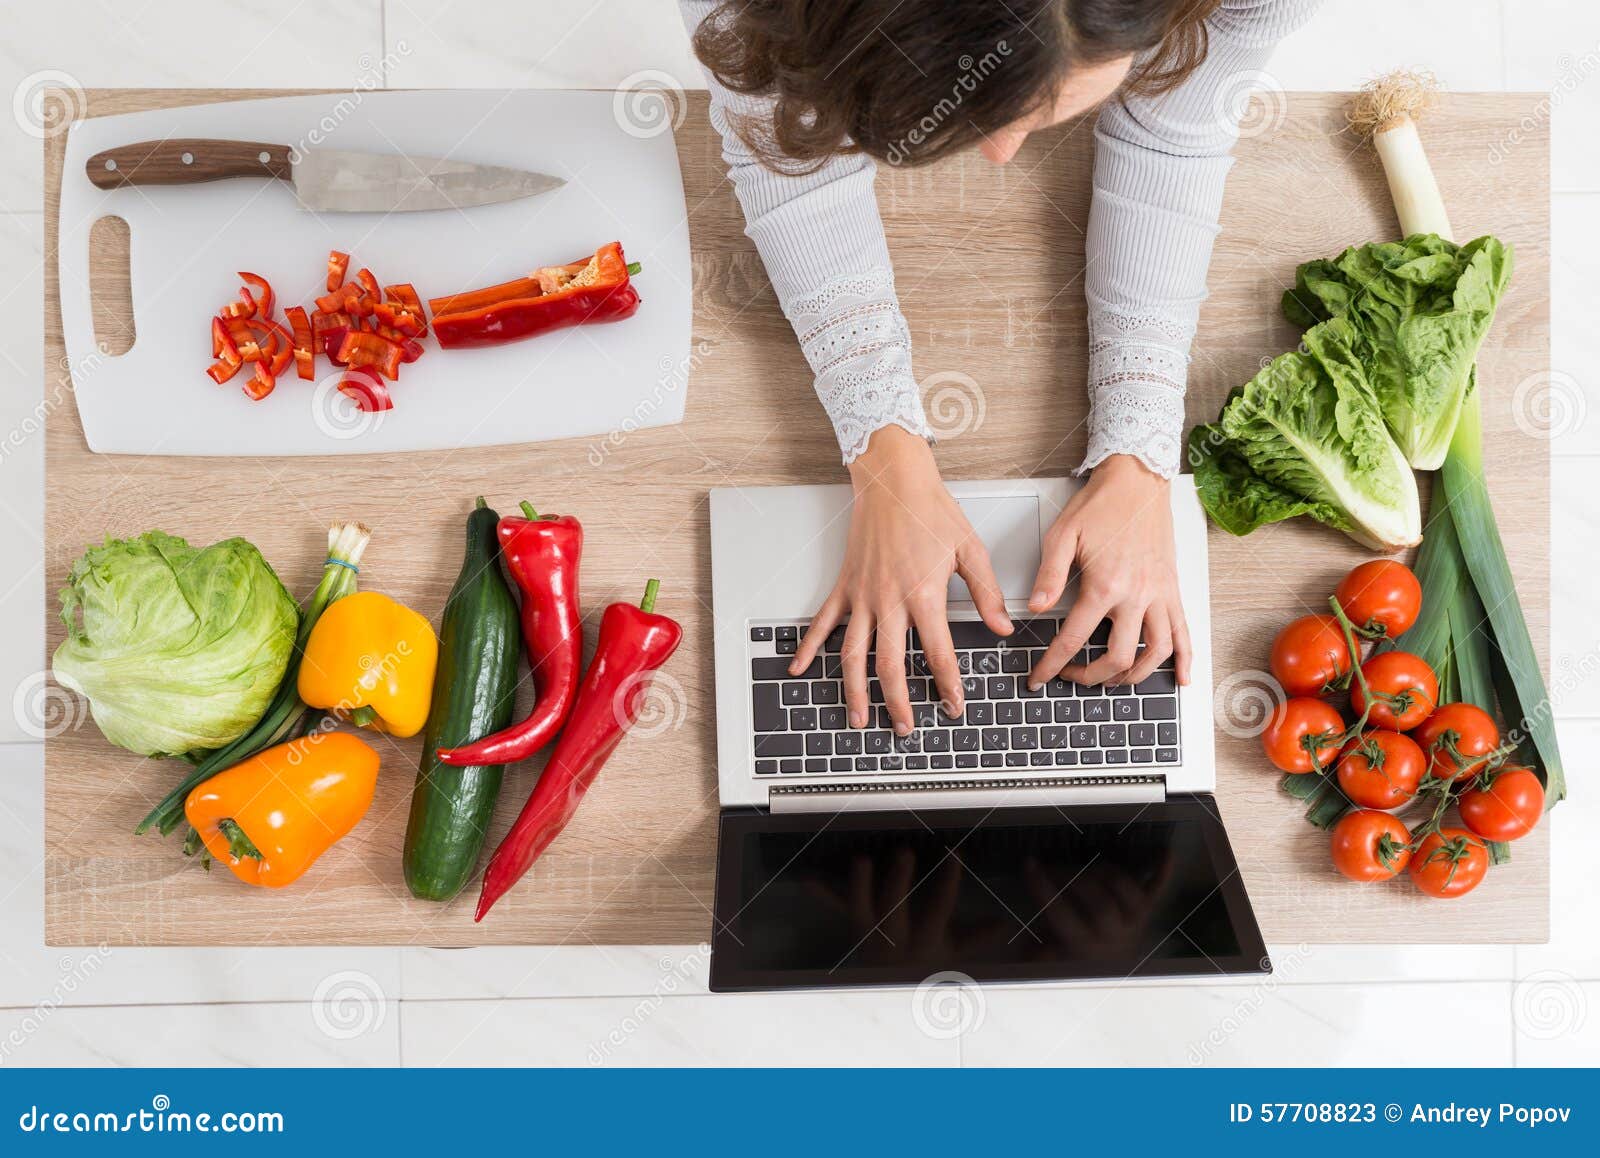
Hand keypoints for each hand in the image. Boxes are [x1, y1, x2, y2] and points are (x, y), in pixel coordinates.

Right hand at [790, 425, 1012, 734]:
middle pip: (890, 665)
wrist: (894, 481)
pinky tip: (799, 668)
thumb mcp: (970, 550)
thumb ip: (986, 593)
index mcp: (922, 594)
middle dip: (898, 702)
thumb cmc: (930, 510)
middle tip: (906, 728)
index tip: (953, 706)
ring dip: (855, 690)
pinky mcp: (845, 586)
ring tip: (859, 718)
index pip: (938, 653)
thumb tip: (1003, 626)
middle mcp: (888, 600)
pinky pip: (823, 622)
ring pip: (853, 654)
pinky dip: (809, 647)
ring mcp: (862, 596)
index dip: (947, 685)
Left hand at [1026, 454, 1191, 688]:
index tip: (1040, 677)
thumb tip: (1036, 608)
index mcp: (1105, 585)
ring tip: (1114, 680)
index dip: (1052, 664)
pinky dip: (1184, 659)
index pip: (1074, 639)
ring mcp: (1159, 594)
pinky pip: (1184, 631)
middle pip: (1118, 657)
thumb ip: (1049, 575)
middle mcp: (1137, 595)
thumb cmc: (1101, 505)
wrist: (1137, 481)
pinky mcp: (1172, 589)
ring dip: (1134, 676)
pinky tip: (1180, 678)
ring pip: (1155, 652)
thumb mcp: (1063, 535)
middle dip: (1092, 677)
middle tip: (1073, 676)